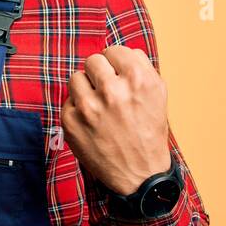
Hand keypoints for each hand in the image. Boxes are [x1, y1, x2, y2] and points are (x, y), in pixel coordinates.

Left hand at [60, 45, 170, 195]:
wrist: (141, 175)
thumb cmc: (149, 132)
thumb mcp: (158, 93)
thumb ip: (139, 67)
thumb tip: (117, 52)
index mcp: (138, 80)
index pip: (114, 50)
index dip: (116, 63)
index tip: (117, 75)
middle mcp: (113, 91)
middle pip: (93, 61)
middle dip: (99, 74)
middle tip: (107, 91)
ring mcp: (90, 107)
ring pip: (76, 77)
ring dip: (85, 89)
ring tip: (98, 105)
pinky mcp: (71, 122)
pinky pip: (68, 101)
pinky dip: (77, 109)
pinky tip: (91, 122)